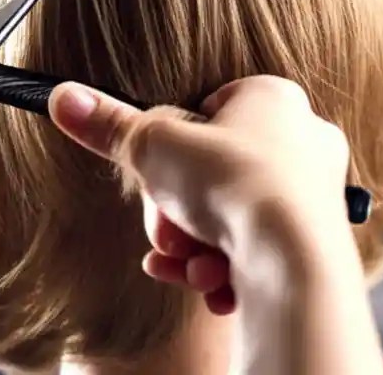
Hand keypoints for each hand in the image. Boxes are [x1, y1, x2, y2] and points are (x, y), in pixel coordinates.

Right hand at [48, 75, 353, 314]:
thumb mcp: (153, 146)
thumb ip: (109, 125)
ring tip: (188, 264)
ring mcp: (314, 194)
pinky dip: (226, 271)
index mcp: (272, 99)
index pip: (206, 110)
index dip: (170, 146)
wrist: (295, 262)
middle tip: (167, 230)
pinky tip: (210, 285)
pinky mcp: (317, 243)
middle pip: (213, 172)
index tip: (154, 172)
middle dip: (177, 212)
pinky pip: (257, 252)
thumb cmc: (236, 185)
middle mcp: (303, 141)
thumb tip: (64, 98)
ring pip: (232, 217)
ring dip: (197, 247)